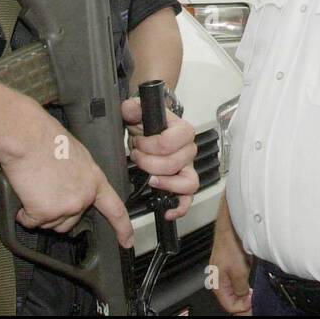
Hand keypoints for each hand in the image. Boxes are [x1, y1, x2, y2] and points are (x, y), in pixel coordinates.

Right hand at [0, 107, 132, 247]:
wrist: (28, 137)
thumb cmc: (47, 140)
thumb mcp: (77, 156)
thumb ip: (81, 178)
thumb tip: (74, 188)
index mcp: (95, 181)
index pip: (116, 209)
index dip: (123, 228)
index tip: (127, 241)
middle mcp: (84, 196)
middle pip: (72, 221)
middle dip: (57, 212)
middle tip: (46, 189)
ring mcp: (66, 206)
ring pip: (51, 224)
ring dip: (40, 212)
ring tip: (36, 187)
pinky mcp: (45, 212)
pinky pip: (31, 222)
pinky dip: (25, 214)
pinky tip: (26, 194)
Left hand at [122, 98, 198, 220]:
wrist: (149, 131)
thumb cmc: (147, 123)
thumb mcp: (137, 111)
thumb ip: (134, 107)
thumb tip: (130, 108)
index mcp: (182, 130)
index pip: (169, 142)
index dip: (148, 145)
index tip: (137, 143)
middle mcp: (189, 150)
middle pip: (174, 164)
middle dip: (149, 162)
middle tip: (138, 157)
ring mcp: (188, 168)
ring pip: (188, 182)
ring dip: (166, 183)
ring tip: (151, 180)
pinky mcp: (184, 184)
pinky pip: (189, 199)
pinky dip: (180, 207)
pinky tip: (168, 211)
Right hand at [210, 216, 252, 315]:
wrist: (231, 226)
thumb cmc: (230, 244)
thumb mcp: (238, 270)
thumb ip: (241, 288)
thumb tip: (244, 297)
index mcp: (217, 283)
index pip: (228, 305)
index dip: (241, 307)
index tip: (252, 305)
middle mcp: (220, 279)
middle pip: (232, 299)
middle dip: (243, 303)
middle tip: (254, 303)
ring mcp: (227, 272)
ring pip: (236, 290)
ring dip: (245, 294)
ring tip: (253, 295)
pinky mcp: (234, 266)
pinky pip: (240, 281)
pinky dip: (246, 285)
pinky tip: (252, 284)